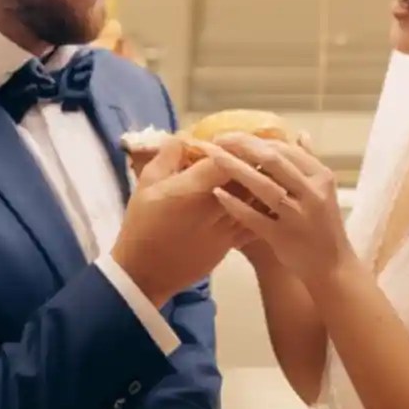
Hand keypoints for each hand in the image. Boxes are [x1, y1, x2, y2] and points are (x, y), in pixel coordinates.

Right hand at [112, 137, 253, 306]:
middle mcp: (217, 207)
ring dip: (263, 181)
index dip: (235, 144)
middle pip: (249, 176)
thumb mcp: (146, 184)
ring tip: (267, 167)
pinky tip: (266, 195)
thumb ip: (167, 156)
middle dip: (256, 160)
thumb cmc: (141, 225)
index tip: (237, 136)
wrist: (145, 273)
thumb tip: (185, 136)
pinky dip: (263, 206)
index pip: (227, 159)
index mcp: (194, 189)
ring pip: (257, 198)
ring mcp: (228, 228)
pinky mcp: (232, 243)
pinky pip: (256, 221)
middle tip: (260, 147)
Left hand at [209, 134, 356, 285]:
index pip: (286, 149)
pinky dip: (236, 205)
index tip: (234, 133)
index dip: (257, 139)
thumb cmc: (323, 226)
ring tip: (212, 157)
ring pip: (263, 186)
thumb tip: (301, 133)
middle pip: (273, 161)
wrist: (332, 266)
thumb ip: (310, 163)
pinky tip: (218, 193)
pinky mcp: (283, 237)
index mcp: (321, 177)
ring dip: (235, 169)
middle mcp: (312, 193)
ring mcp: (297, 216)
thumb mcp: (323, 191)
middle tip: (218, 138)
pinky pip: (255, 218)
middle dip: (242, 146)